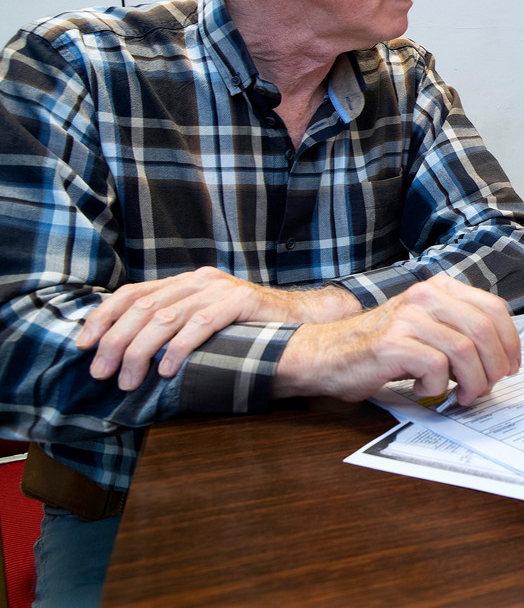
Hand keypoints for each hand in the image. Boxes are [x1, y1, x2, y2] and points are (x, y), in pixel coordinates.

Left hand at [76, 267, 357, 390]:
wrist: (303, 321)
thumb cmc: (251, 330)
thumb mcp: (206, 323)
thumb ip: (176, 327)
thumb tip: (128, 354)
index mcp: (186, 282)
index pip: (132, 292)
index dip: (103, 317)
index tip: (84, 345)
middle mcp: (199, 280)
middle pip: (142, 307)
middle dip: (115, 343)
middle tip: (102, 373)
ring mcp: (220, 288)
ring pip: (165, 317)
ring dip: (140, 352)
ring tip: (129, 379)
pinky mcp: (241, 301)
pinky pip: (200, 324)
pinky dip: (178, 348)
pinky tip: (167, 370)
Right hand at [273, 275, 519, 405]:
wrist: (327, 354)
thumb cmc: (383, 347)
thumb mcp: (427, 327)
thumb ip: (460, 331)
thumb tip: (502, 358)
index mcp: (440, 289)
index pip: (494, 309)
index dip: (510, 341)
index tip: (512, 366)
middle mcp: (426, 297)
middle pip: (484, 331)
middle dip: (494, 367)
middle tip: (486, 389)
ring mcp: (409, 319)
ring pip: (465, 352)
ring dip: (471, 383)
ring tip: (460, 396)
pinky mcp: (393, 344)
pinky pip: (436, 369)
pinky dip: (437, 388)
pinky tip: (424, 390)